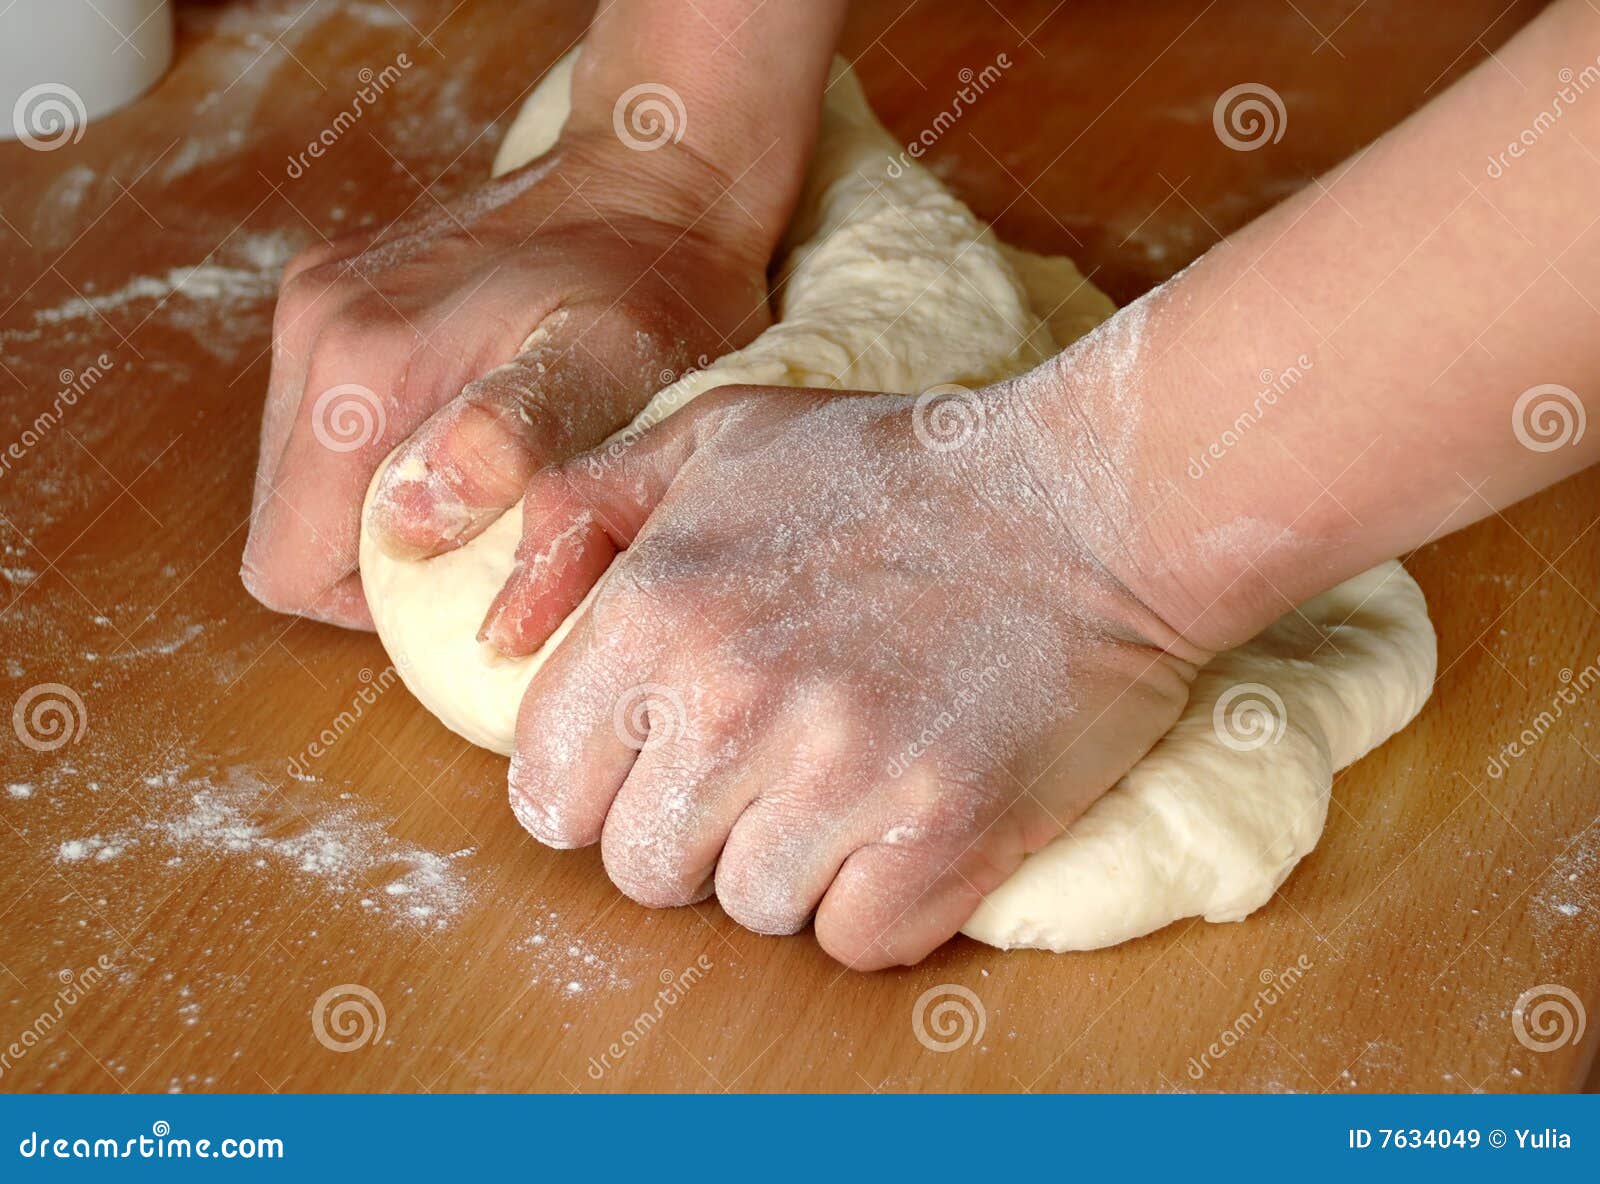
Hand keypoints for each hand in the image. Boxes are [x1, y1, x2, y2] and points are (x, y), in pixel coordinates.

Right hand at [240, 129, 772, 627]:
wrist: (650, 178)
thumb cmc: (648, 291)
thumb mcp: (610, 370)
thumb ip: (514, 438)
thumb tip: (411, 517)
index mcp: (363, 371)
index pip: (288, 564)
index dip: (364, 602)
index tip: (454, 577)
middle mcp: (316, 329)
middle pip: (286, 521)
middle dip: (370, 552)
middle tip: (478, 531)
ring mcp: (316, 301)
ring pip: (300, 471)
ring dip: (372, 499)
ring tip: (478, 476)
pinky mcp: (331, 286)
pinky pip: (319, 411)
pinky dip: (374, 443)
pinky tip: (461, 421)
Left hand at [483, 383, 1209, 968]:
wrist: (1089, 498)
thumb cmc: (894, 469)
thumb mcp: (716, 440)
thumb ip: (578, 514)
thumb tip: (490, 637)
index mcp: (655, 611)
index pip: (547, 789)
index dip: (598, 784)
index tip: (659, 761)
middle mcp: (731, 701)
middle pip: (640, 869)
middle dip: (691, 832)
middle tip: (769, 765)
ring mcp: (842, 774)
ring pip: (749, 910)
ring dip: (791, 864)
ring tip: (850, 776)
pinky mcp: (946, 833)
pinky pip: (855, 940)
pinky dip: (877, 901)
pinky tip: (906, 820)